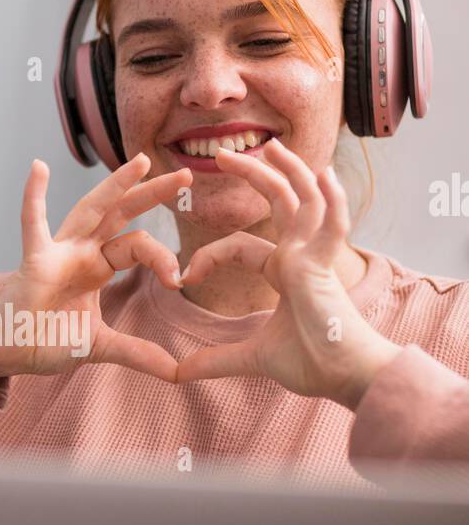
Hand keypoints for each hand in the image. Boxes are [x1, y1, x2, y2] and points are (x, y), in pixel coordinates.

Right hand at [0, 153, 191, 382]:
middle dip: (152, 193)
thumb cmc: (46, 339)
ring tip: (139, 161)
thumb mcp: (100, 346)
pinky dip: (33, 197)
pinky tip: (38, 169)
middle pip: (123, 213)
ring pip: (91, 209)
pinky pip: (33, 224)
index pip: (138, 246)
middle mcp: (82, 251)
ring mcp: (58, 251)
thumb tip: (177, 373)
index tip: (178, 281)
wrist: (9, 350)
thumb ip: (137, 353)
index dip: (161, 258)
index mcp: (98, 266)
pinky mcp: (35, 261)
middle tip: (185, 175)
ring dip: (115, 185)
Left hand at [174, 138, 400, 409]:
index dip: (208, 255)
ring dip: (290, 171)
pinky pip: (333, 226)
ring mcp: (316, 257)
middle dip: (253, 175)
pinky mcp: (325, 267)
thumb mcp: (252, 358)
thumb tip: (178, 374)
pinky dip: (333, 200)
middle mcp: (302, 257)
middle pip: (280, 203)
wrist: (345, 378)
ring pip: (304, 201)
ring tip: (269, 145)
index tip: (181, 277)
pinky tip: (324, 174)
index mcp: (287, 271)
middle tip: (222, 153)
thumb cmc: (312, 364)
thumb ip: (216, 360)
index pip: (241, 246)